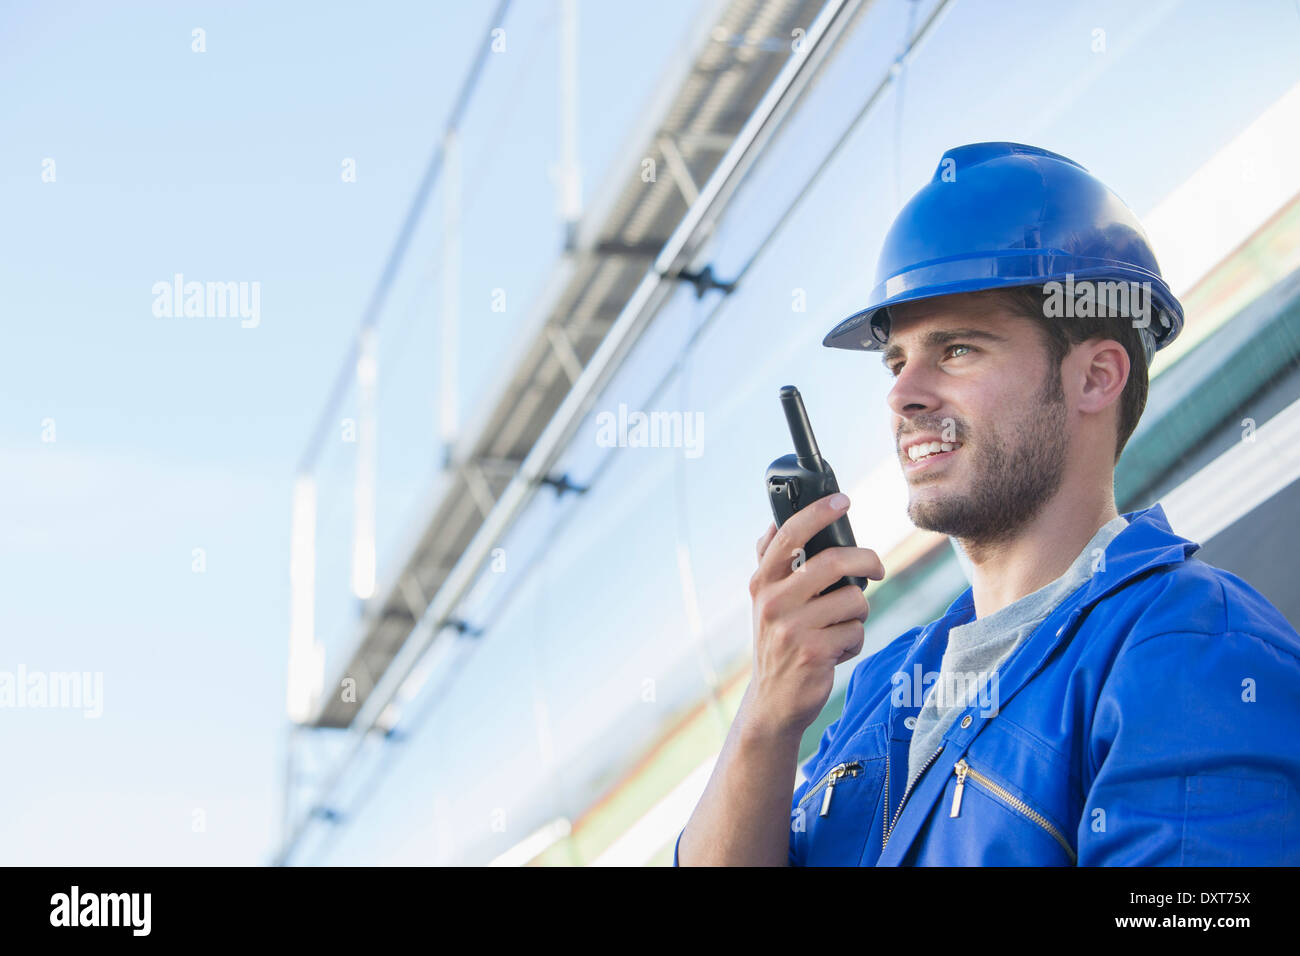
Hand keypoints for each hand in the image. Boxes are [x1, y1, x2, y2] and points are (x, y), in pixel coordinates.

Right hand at [743, 493, 884, 739]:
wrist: (772, 700)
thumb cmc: (778, 642)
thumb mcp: (766, 601)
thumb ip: (773, 565)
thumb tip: (776, 521)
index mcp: (763, 581)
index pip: (789, 534)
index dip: (818, 512)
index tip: (843, 499)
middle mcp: (773, 601)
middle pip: (834, 561)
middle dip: (866, 560)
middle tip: (877, 567)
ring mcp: (792, 628)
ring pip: (853, 600)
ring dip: (859, 613)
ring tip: (841, 626)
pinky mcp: (814, 653)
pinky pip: (856, 631)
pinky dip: (854, 640)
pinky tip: (837, 650)